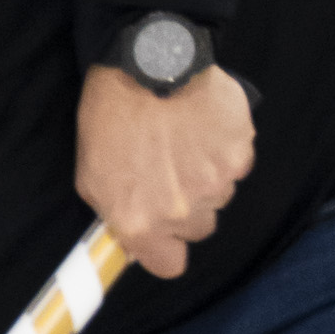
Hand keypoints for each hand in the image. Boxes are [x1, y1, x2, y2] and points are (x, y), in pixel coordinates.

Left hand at [75, 63, 253, 281]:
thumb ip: (118, 218)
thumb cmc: (111, 122)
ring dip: (206, 178)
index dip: (166, 250)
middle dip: (187, 210)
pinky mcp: (241, 150)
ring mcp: (217, 181)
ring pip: (219, 195)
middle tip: (168, 175)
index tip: (162, 237)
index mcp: (141, 223)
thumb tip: (135, 244)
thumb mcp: (92, 180)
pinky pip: (237, 165)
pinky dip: (224, 152)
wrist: (146, 68)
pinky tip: (200, 129)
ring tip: (181, 144)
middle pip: (199, 228)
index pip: (170, 265)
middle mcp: (183, 210)